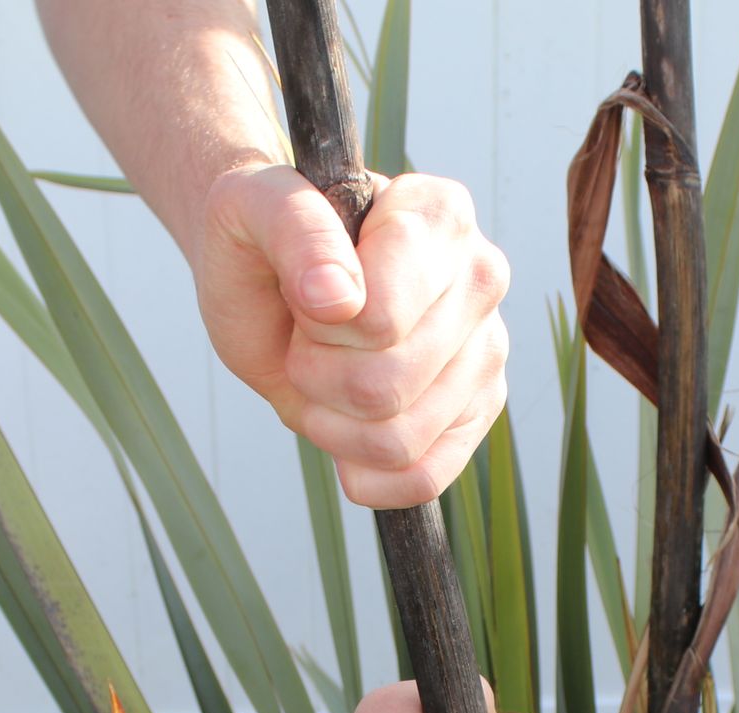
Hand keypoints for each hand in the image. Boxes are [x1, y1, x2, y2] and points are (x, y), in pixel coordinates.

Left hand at [192, 164, 510, 507]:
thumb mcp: (252, 210)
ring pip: (400, 440)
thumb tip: (340, 297)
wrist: (270, 279)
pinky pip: (425, 477)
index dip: (320, 326)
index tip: (306, 292)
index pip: (382, 319)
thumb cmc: (262, 238)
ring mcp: (487, 349)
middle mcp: (480, 279)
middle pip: (387, 386)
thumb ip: (296, 232)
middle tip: (304, 339)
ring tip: (321, 375)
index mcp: (438, 215)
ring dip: (330, 424)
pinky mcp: (478, 408)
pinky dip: (365, 474)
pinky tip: (342, 434)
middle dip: (316, 376)